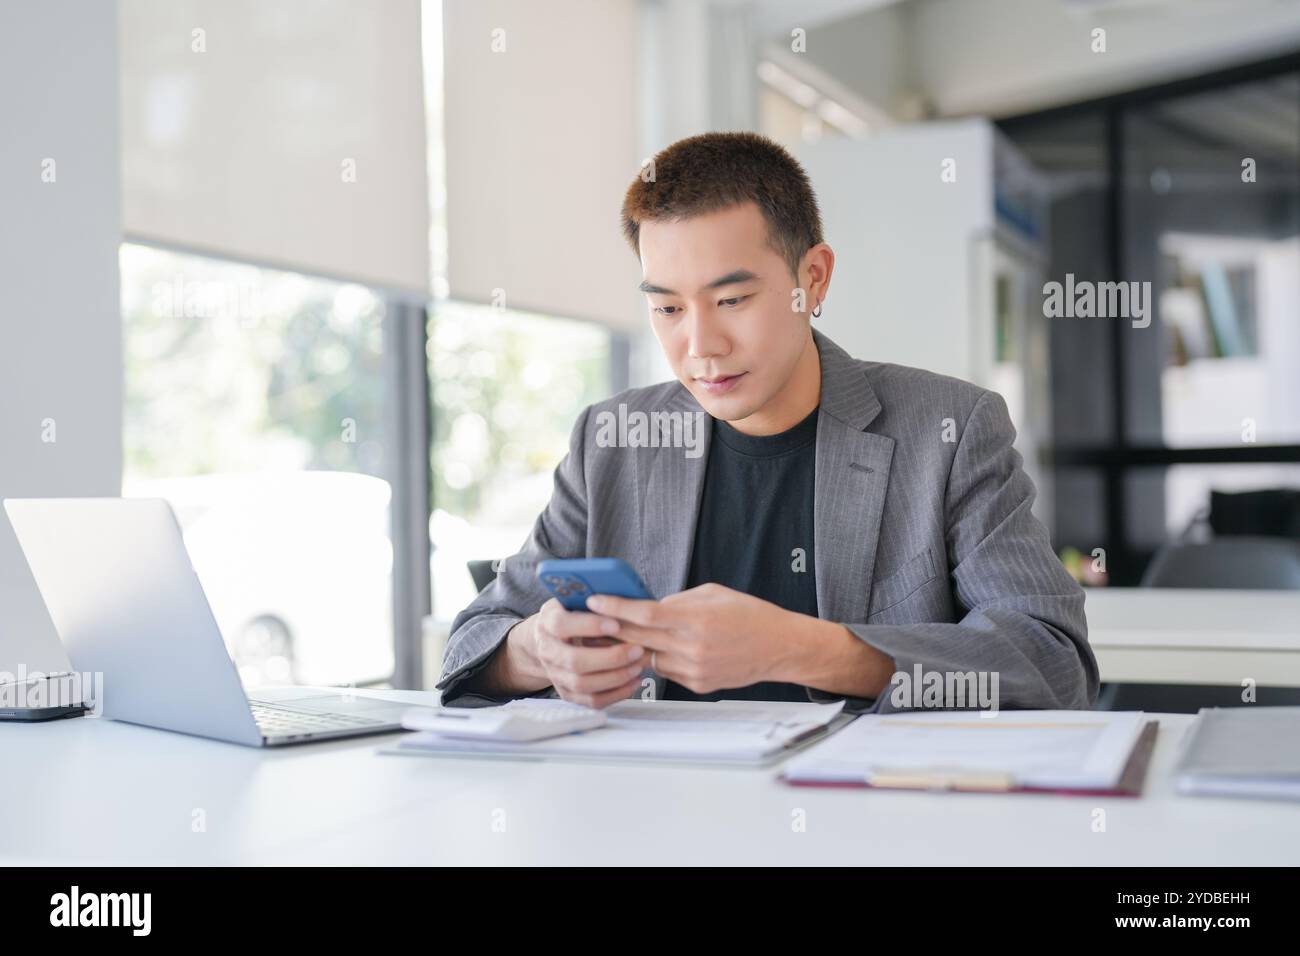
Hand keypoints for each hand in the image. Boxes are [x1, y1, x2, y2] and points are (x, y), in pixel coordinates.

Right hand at [509, 598, 647, 707]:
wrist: (549, 639)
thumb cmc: (570, 613)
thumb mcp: (574, 598)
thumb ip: (592, 598)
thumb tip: (623, 596)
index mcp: (547, 622)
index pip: (562, 625)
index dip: (589, 626)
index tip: (616, 623)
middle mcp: (547, 651)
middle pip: (574, 661)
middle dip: (610, 657)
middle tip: (637, 649)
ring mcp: (555, 674)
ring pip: (583, 684)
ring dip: (615, 677)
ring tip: (638, 665)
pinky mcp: (567, 692)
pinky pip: (591, 701)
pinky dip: (615, 694)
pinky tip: (633, 681)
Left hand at [585, 583, 792, 694]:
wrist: (779, 647)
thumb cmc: (749, 614)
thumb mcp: (712, 594)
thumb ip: (677, 601)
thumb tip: (648, 607)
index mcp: (695, 619)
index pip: (644, 614)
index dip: (615, 607)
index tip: (595, 601)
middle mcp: (692, 647)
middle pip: (639, 638)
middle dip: (613, 628)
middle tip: (593, 620)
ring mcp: (694, 669)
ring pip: (649, 657)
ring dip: (635, 646)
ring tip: (621, 635)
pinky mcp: (697, 685)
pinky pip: (667, 671)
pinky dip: (661, 659)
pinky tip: (663, 649)